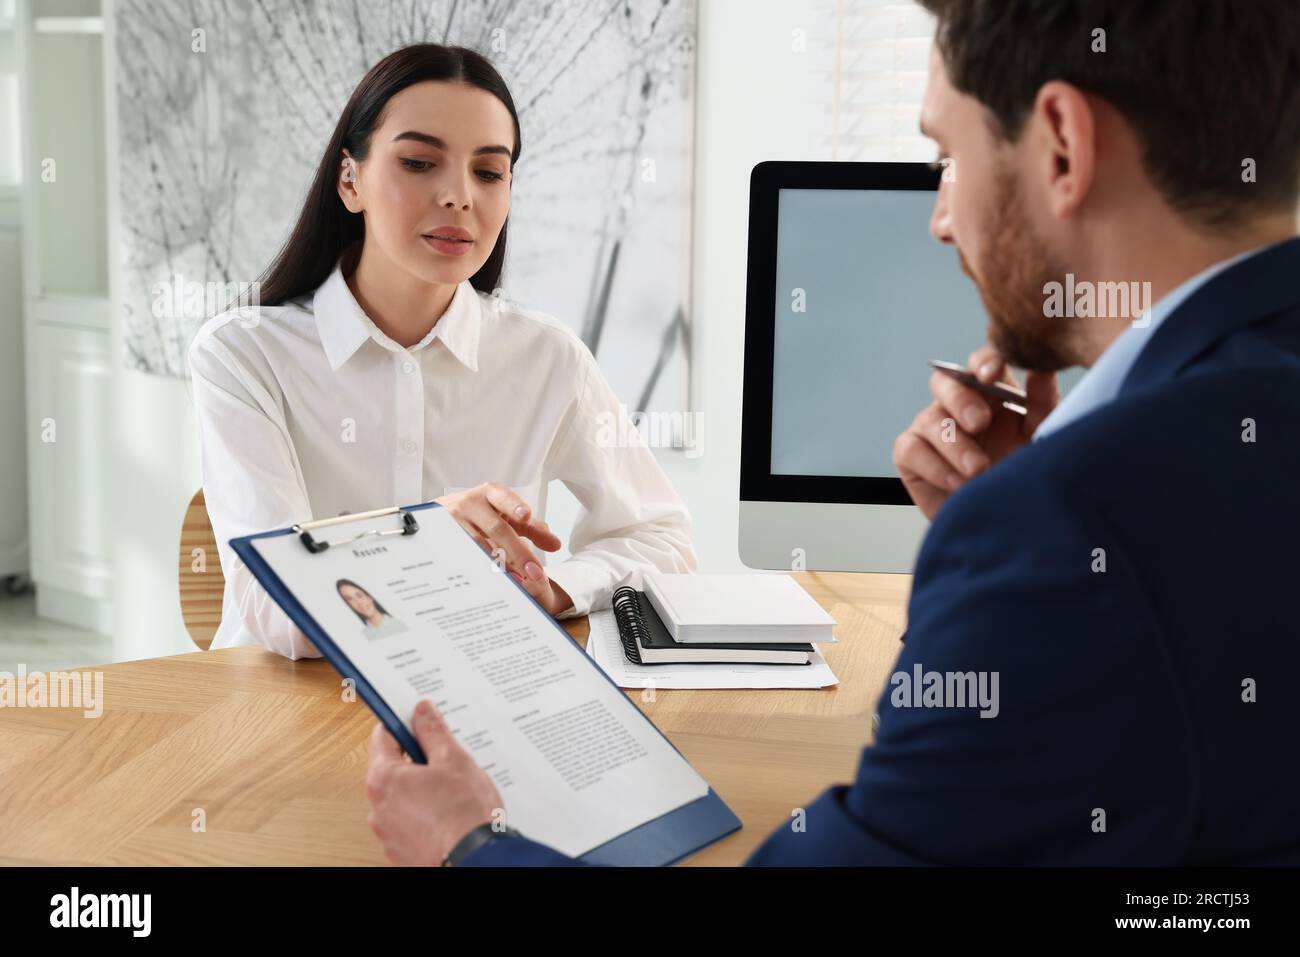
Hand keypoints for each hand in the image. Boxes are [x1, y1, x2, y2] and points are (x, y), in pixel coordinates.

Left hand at [366, 700, 504, 865]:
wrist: (475, 860)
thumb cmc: (463, 816)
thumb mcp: (453, 760)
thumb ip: (433, 731)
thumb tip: (422, 712)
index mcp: (385, 779)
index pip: (383, 737)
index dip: (402, 724)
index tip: (416, 718)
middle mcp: (378, 808)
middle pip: (393, 769)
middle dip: (418, 760)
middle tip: (445, 758)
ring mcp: (389, 833)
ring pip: (403, 798)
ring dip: (423, 790)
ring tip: (453, 791)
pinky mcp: (402, 851)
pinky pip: (411, 822)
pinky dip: (426, 815)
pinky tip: (450, 814)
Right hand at [435, 481, 573, 615]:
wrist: (439, 514)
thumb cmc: (480, 513)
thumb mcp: (505, 514)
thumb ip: (531, 528)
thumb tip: (555, 545)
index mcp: (491, 493)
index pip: (503, 498)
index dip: (514, 505)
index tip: (525, 515)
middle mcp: (471, 503)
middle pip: (496, 528)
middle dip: (518, 552)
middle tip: (535, 573)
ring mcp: (453, 520)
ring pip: (478, 545)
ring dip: (499, 566)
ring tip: (518, 583)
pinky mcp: (442, 538)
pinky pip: (463, 556)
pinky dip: (479, 570)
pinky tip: (491, 583)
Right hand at [893, 345, 1057, 519]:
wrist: (1003, 520)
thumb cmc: (1020, 474)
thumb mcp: (1040, 437)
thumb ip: (1042, 403)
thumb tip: (1042, 369)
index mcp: (990, 393)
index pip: (980, 363)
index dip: (982, 362)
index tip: (992, 374)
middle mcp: (956, 405)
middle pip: (945, 382)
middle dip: (961, 400)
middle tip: (980, 423)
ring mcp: (930, 427)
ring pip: (930, 420)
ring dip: (955, 445)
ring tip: (979, 470)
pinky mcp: (910, 454)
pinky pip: (912, 449)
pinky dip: (936, 467)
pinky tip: (959, 484)